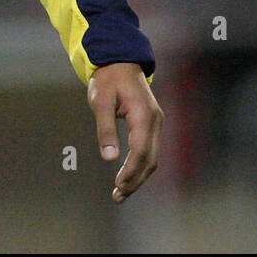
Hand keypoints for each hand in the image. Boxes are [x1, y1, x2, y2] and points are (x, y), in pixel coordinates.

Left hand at [87, 61, 162, 203]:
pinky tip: (129, 176)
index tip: (118, 184)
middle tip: (119, 196)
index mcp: (143, 115)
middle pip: (150, 159)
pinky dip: (141, 166)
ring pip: (152, 157)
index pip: (141, 151)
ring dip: (139, 176)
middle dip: (135, 180)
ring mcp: (156, 124)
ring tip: (122, 192)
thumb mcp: (101, 101)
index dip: (131, 170)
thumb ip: (105, 129)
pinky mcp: (151, 125)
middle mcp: (155, 122)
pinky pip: (150, 150)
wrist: (121, 61)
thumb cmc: (108, 79)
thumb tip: (109, 157)